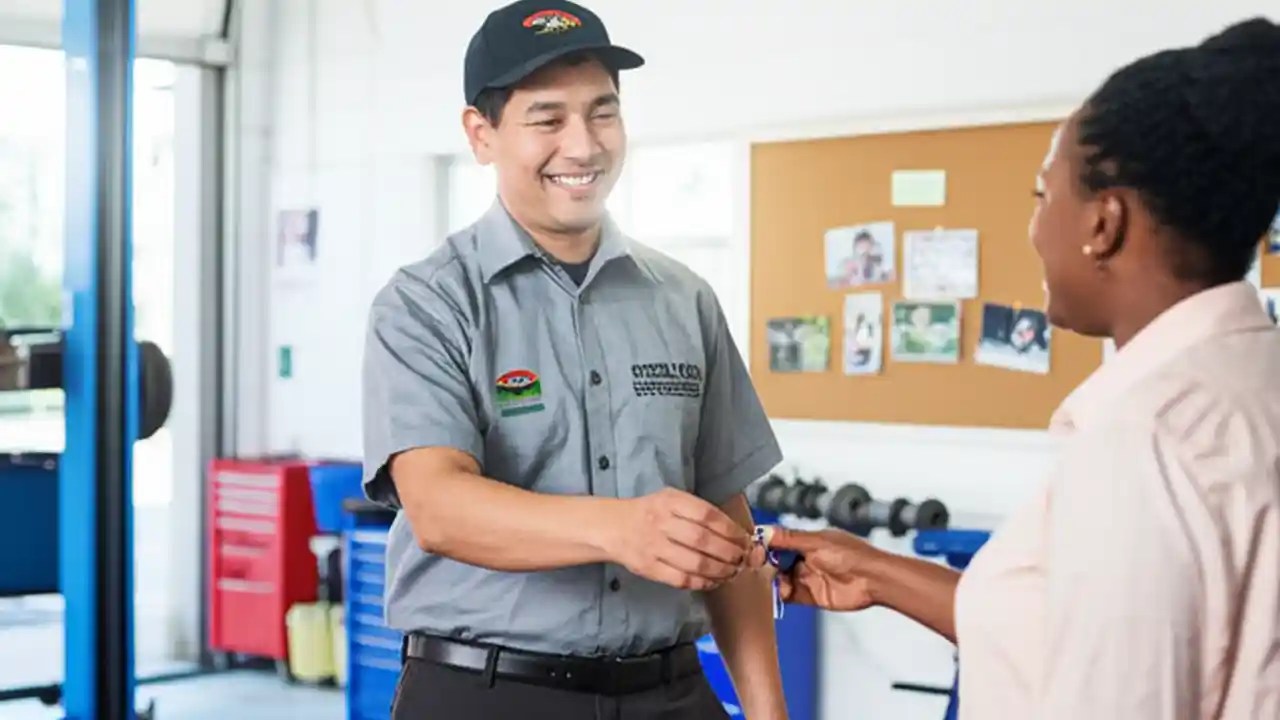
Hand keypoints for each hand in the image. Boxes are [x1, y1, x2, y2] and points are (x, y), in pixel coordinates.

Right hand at [604, 488, 750, 590]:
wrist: (614, 527)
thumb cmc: (650, 512)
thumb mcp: (671, 499)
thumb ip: (698, 511)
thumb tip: (735, 532)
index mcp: (670, 501)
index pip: (707, 515)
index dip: (730, 529)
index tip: (744, 539)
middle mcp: (662, 522)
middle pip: (703, 540)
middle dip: (729, 552)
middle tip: (742, 559)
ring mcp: (654, 547)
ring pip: (695, 563)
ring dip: (720, 570)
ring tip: (732, 572)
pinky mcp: (649, 568)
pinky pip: (682, 579)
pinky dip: (702, 583)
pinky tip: (713, 581)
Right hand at [764, 526, 886, 611]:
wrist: (874, 580)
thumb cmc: (853, 556)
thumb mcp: (817, 542)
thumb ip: (789, 539)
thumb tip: (766, 531)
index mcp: (807, 542)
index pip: (778, 542)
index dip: (764, 545)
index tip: (751, 548)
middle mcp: (805, 559)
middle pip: (776, 562)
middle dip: (764, 564)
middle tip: (753, 567)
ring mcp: (807, 578)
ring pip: (780, 580)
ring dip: (771, 581)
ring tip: (766, 581)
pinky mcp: (811, 596)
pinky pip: (789, 596)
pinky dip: (780, 595)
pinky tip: (776, 592)